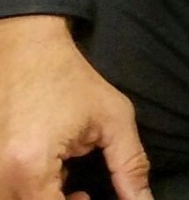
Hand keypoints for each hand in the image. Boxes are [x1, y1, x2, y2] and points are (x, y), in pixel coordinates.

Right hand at [0, 15, 152, 199]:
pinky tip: (50, 173)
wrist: (28, 50)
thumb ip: (129, 166)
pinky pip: (9, 191)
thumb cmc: (71, 80)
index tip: (90, 198)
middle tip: (82, 195)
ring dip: (43, 199)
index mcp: (28, 169)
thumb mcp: (112, 119)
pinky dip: (30, 191)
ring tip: (65, 180)